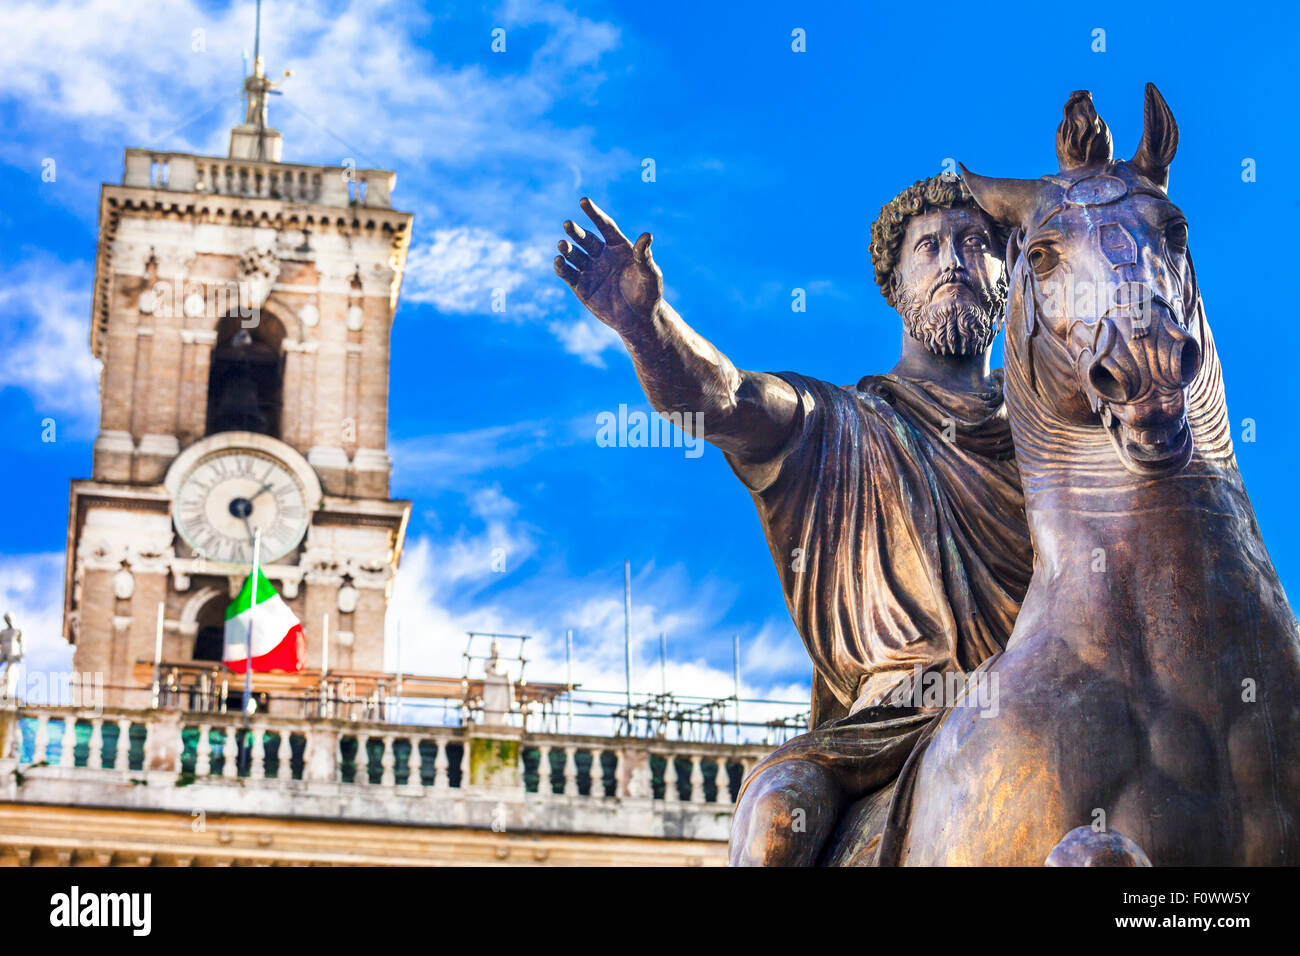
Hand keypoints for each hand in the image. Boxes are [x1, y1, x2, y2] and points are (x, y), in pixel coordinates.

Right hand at [554, 197, 662, 332]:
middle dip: (576, 232)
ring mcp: (590, 270)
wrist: (639, 320)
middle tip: (568, 224)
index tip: (583, 201)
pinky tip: (559, 261)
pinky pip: (568, 274)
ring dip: (567, 248)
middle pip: (586, 239)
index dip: (594, 214)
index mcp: (619, 247)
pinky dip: (561, 267)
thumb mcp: (650, 275)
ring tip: (562, 244)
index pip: (604, 226)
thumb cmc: (648, 295)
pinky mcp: (581, 286)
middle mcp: (602, 255)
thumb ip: (645, 256)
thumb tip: (647, 235)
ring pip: (575, 254)